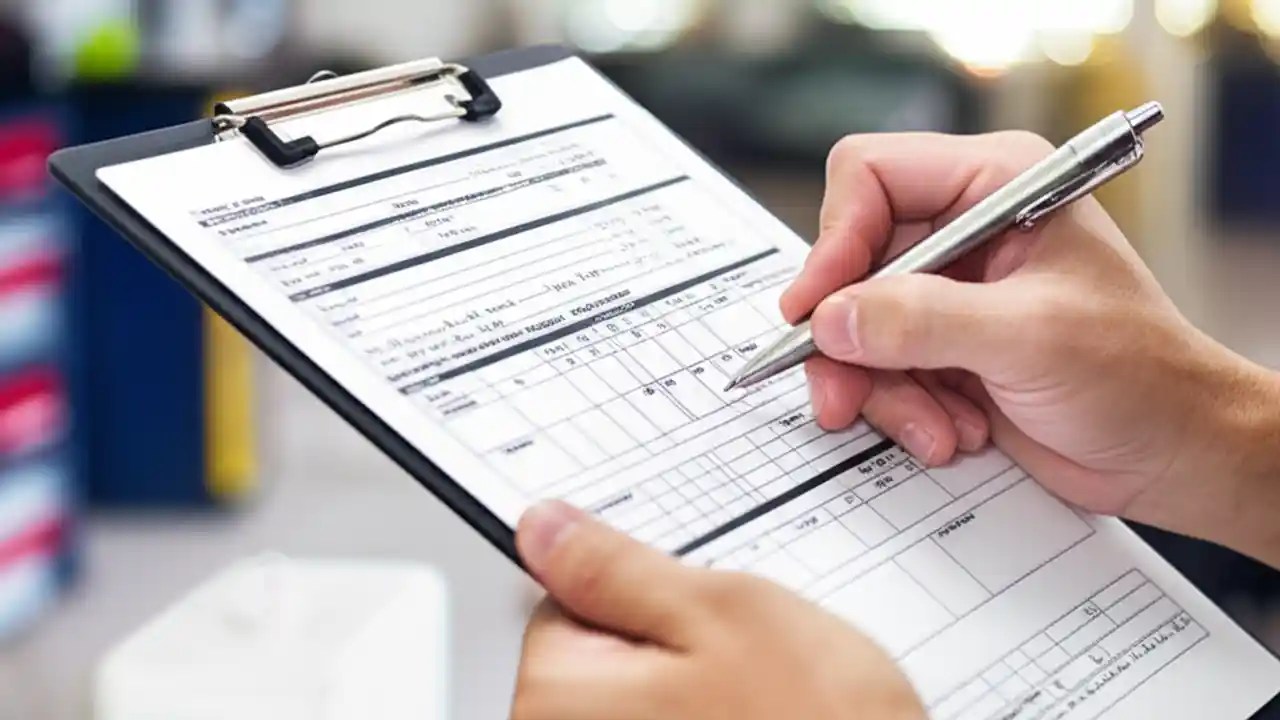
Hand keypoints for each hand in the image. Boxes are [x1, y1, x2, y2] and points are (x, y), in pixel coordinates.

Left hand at [510, 501, 925, 719]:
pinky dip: (713, 719)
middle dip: (669, 646)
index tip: (691, 607)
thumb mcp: (724, 612)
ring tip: (763, 706)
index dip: (640, 590)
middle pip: (599, 658)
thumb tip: (543, 529)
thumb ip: (617, 567)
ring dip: (696, 690)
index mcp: (558, 698)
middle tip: (740, 663)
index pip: (561, 599)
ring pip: (644, 699)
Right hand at [781, 131, 1279, 565]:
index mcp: (995, 184)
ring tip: (936, 428)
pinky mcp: (940, 346)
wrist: (1171, 454)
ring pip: (855, 326)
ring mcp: (949, 292)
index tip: (817, 308)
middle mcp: (964, 229)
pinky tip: (954, 431)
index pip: (871, 176)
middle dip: (852, 339)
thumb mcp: (1028, 338)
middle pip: (851, 261)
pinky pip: (878, 370)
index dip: (835, 239)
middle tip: (844, 392)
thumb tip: (833, 318)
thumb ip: (922, 321)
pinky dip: (903, 410)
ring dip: (883, 389)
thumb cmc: (1141, 376)